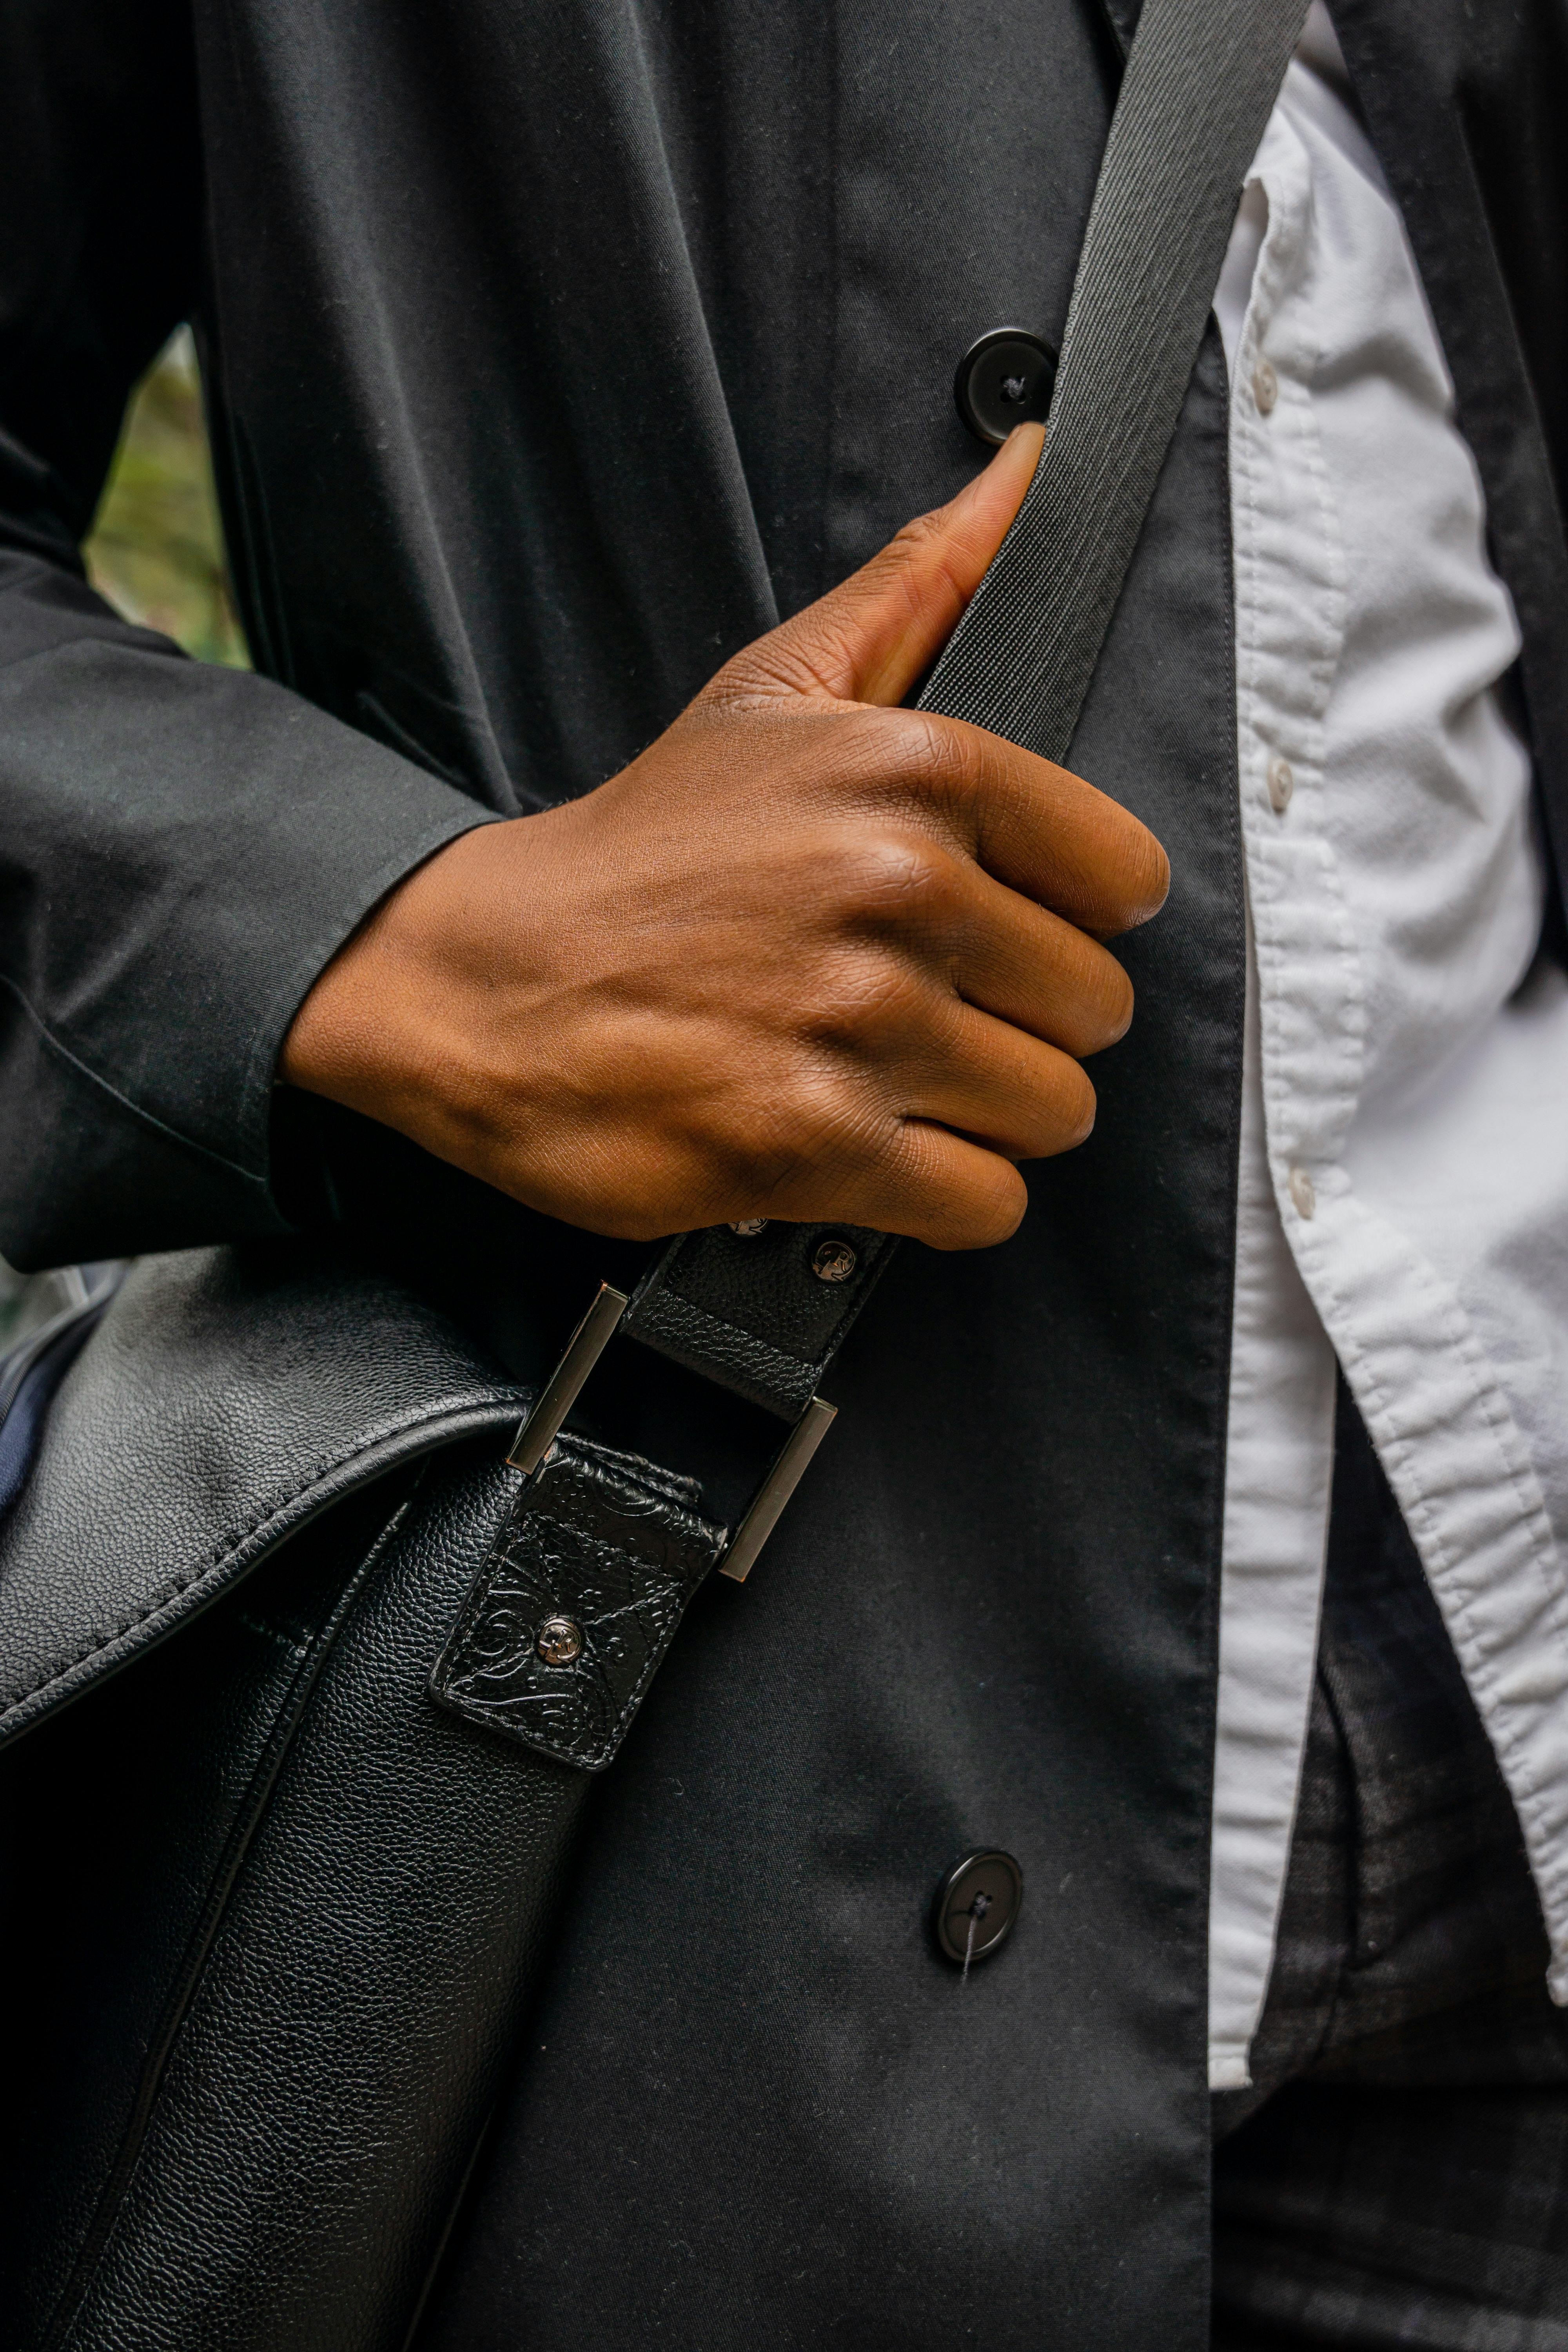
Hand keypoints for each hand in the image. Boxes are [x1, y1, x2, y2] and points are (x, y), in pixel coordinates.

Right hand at [280, 426, 1168, 1249]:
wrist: (485, 976)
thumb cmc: (641, 850)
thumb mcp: (775, 688)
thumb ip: (921, 584)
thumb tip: (1032, 465)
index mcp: (915, 772)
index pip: (1121, 879)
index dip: (1067, 915)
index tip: (998, 929)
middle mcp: (899, 894)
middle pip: (1090, 1009)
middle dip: (1021, 1023)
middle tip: (924, 1013)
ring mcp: (858, 1026)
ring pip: (1051, 1111)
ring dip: (982, 1113)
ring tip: (890, 1078)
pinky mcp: (817, 1144)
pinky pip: (986, 1203)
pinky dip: (942, 1198)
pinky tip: (872, 1150)